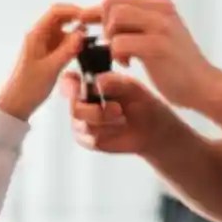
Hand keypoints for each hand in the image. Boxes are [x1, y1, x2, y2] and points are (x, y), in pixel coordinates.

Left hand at [0, 4, 86, 120]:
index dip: (73, 10)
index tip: (89, 17)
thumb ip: (68, 50)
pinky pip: (63, 44)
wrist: (15, 105)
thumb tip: (82, 33)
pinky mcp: (47, 55)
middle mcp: (39, 36)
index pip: (55, 11)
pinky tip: (82, 53)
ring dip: (76, 35)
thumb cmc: (27, 87)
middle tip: (94, 29)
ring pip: (64, 31)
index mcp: (35, 35)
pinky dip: (73, 45)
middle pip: (61, 19)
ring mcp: (44, 45)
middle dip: (77, 21)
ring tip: (89, 45)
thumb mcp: (51, 68)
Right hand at [62, 71, 178, 155]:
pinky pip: (90, 140)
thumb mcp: (132, 87)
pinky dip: (108, 135)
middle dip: (97, 111)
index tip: (78, 88)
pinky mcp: (88, 140)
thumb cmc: (141, 102)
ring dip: (106, 123)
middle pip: (74, 108)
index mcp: (88, 84)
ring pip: (82, 125)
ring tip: (122, 118)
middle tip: (118, 109)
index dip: (68, 85)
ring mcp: (83, 122)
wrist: (153, 128)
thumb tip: (96, 82)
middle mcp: (81, 103)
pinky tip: (118, 129)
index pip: (68, 82)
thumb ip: (113, 81)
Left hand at [89, 0, 221, 110]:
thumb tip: (98, 17)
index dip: (97, 13)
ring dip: (111, 39)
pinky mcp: (157, 46)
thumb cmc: (178, 65)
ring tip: (121, 55)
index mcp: (160, 3)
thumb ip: (133, 22)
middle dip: (104, 26)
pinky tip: (128, 64)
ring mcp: (160, 26)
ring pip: (115, 19)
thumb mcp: (157, 34)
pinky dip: (117, 55)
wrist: (205, 86)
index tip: (89, 27)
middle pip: (112, 4)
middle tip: (112, 45)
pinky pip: (120, 43)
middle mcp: (161, 9)